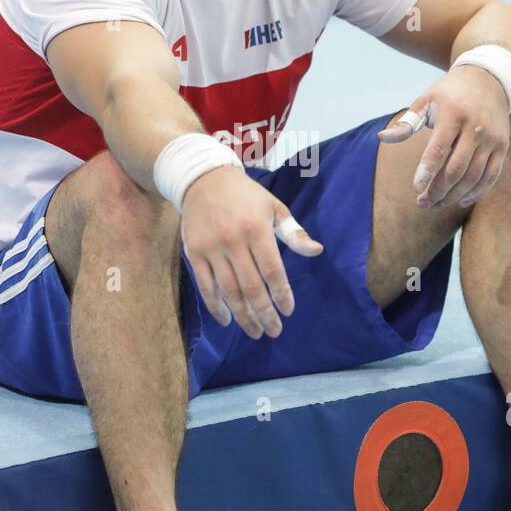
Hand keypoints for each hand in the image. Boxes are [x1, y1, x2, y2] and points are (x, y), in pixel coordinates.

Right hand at [181, 167, 322, 337]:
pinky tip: (227, 320)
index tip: (288, 311)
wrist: (204, 179)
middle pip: (251, 287)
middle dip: (264, 314)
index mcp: (257, 230)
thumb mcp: (274, 207)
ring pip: (229, 291)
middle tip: (273, 331)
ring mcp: (211, 249)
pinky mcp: (194, 253)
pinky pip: (205, 286)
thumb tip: (317, 251)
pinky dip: (216, 307)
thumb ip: (294, 232)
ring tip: (255, 331)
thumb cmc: (246, 196)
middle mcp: (233, 241)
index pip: (273, 272)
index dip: (282, 295)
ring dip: (243, 316)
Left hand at [377, 67, 509, 209]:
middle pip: (456, 168)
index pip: (439, 147)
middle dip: (437, 190)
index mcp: (453, 114)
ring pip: (473, 176)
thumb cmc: (449, 93)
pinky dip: (476, 192)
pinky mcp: (502, 147)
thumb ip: (407, 122)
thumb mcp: (426, 100)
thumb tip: (382, 138)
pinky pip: (491, 176)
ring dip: (453, 195)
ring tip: (435, 204)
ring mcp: (492, 138)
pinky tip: (460, 201)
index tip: (416, 188)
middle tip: (422, 203)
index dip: (427, 170)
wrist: (489, 80)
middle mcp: (476, 127)